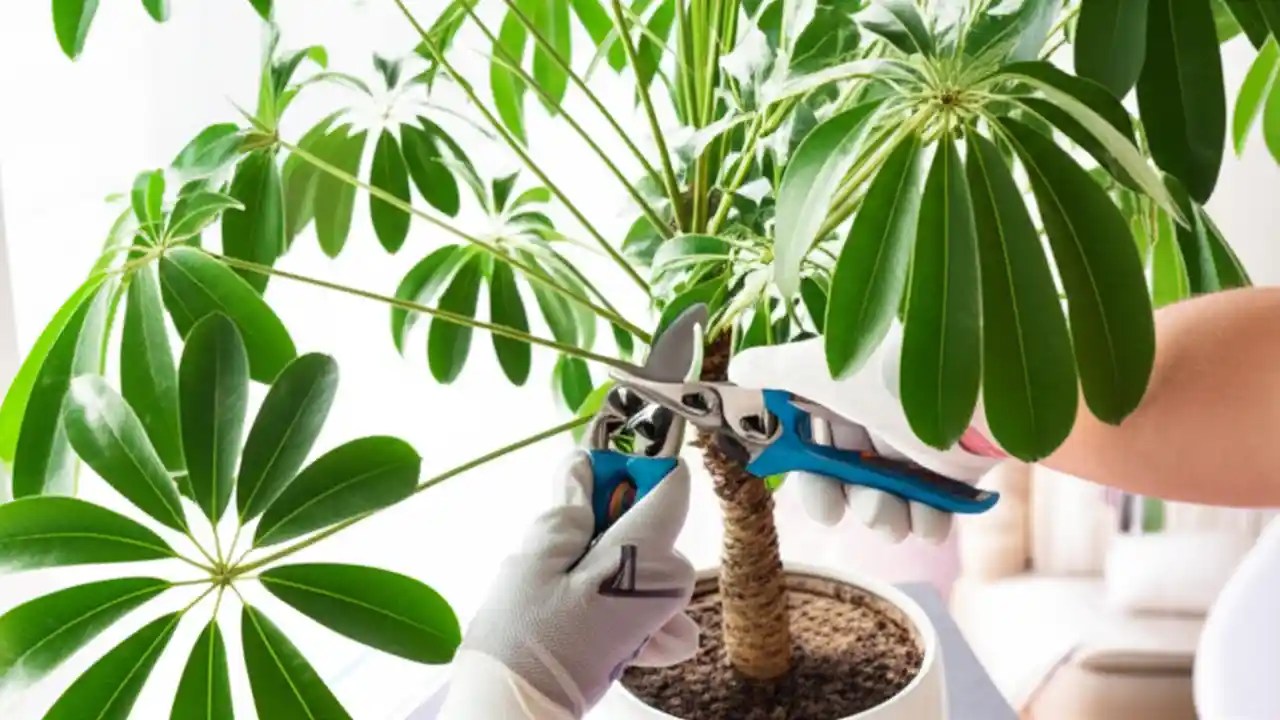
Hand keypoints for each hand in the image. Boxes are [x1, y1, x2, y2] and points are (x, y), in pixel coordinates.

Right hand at [450, 451, 696, 717]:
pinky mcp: (646, 641)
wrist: (516, 708)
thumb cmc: (521, 636)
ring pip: (645, 558)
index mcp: (647, 556)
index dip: (633, 467)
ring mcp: (660, 618)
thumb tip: (583, 467)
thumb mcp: (535, 556)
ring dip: (608, 553)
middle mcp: (667, 586)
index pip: (670, 484)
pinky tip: (582, 602)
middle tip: (562, 534)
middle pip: (655, 522)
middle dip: (612, 516)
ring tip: (562, 576)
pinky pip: (647, 598)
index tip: (593, 473)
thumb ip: (568, 507)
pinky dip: (619, 589)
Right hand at [729, 327, 1003, 542]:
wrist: (984, 396)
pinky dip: (930, 518)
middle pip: (849, 478)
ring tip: (900, 517)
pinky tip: (932, 520)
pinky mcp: (956, 464)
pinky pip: (934, 503)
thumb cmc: (895, 376)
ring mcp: (918, 442)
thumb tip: (737, 366)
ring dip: (888, 516)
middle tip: (861, 513)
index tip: (824, 510)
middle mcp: (877, 418)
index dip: (814, 482)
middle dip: (852, 503)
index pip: (814, 447)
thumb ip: (773, 371)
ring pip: (889, 496)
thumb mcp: (820, 368)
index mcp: (844, 394)